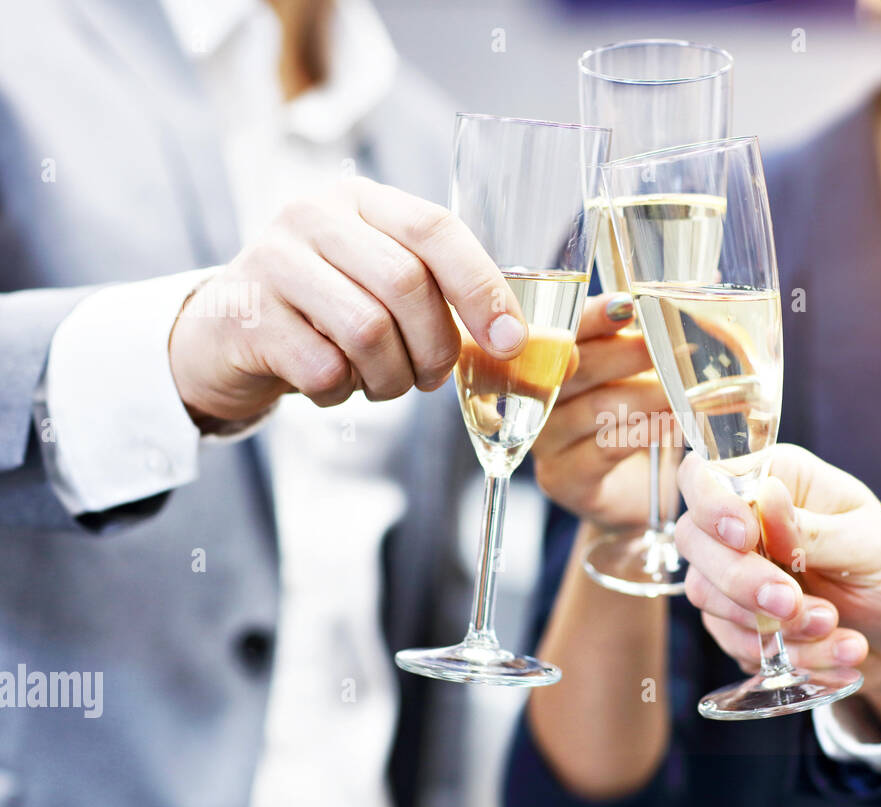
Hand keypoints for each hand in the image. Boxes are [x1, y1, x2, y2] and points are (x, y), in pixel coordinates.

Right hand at [168, 176, 526, 427]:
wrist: (225, 336)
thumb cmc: (326, 313)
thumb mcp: (380, 283)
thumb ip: (439, 292)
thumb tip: (516, 341)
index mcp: (361, 199)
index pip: (436, 229)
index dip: (482, 288)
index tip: (510, 340)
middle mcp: (313, 216)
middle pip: (406, 284)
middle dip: (436, 347)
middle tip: (432, 378)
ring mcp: (271, 261)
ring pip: (368, 331)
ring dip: (390, 377)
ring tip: (380, 383)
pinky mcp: (246, 315)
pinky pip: (324, 369)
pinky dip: (342, 393)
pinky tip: (332, 386)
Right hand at [531, 292, 679, 529]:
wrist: (630, 497)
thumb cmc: (635, 423)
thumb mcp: (645, 372)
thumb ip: (659, 332)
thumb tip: (709, 283)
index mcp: (549, 361)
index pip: (564, 330)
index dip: (594, 317)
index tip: (629, 306)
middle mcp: (536, 399)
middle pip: (576, 367)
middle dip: (629, 353)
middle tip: (678, 349)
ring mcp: (545, 443)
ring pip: (595, 408)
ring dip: (648, 395)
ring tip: (688, 391)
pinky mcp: (562, 480)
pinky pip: (604, 450)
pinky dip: (645, 432)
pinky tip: (674, 424)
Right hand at [674, 445, 880, 708]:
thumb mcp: (871, 546)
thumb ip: (813, 529)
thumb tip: (766, 496)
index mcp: (777, 480)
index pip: (706, 475)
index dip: (710, 503)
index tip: (745, 537)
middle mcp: (745, 522)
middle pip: (695, 540)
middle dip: (742, 581)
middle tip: (793, 604)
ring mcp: (735, 573)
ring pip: (708, 596)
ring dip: (771, 624)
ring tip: (835, 627)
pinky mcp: (739, 622)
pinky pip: (734, 641)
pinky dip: (786, 655)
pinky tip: (836, 653)